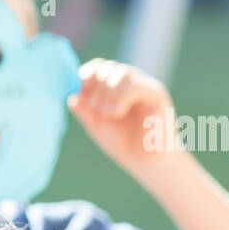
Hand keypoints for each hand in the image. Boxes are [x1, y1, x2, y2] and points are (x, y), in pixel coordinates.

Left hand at [68, 59, 182, 175]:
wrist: (146, 162)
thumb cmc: (123, 144)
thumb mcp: (97, 126)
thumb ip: (84, 111)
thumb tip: (71, 97)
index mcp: (115, 87)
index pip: (99, 67)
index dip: (87, 75)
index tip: (81, 93)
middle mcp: (131, 83)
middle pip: (109, 67)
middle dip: (95, 87)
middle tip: (94, 109)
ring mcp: (145, 87)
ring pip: (122, 73)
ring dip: (108, 93)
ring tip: (106, 115)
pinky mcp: (157, 95)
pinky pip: (136, 86)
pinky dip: (120, 98)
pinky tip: (116, 114)